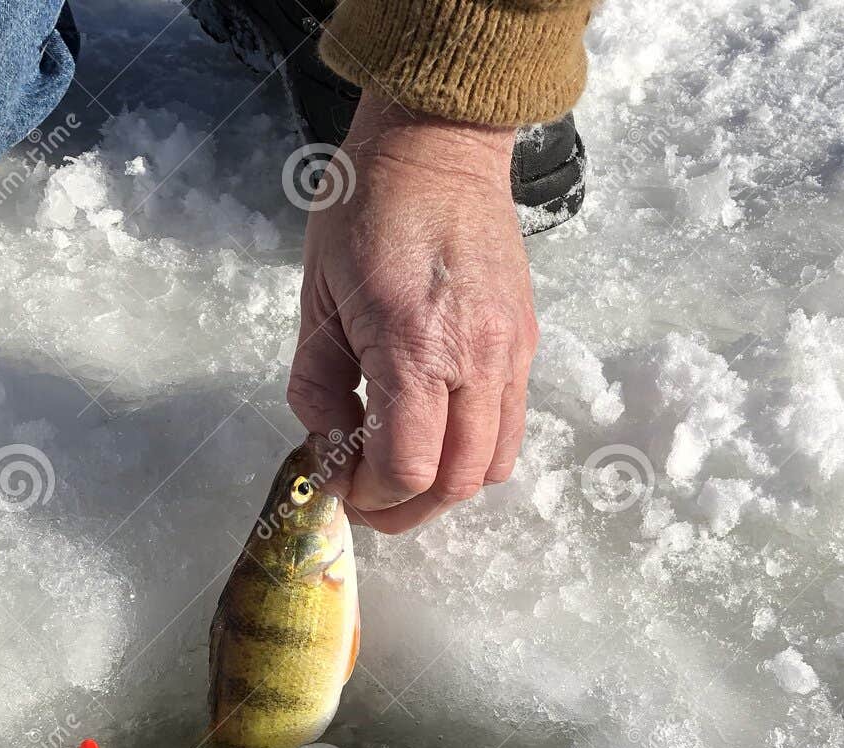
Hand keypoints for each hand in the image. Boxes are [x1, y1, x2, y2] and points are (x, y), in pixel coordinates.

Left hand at [288, 91, 538, 532]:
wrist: (439, 143)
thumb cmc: (366, 208)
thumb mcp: (317, 299)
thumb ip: (319, 385)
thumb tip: (331, 447)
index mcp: (413, 347)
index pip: (407, 467)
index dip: (370, 494)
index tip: (341, 486)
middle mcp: (474, 359)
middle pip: (457, 482)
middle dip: (409, 507)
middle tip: (370, 500)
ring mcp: (510, 353)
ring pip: (494, 464)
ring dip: (447, 486)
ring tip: (405, 473)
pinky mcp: (526, 343)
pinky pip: (510, 426)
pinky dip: (474, 451)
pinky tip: (437, 432)